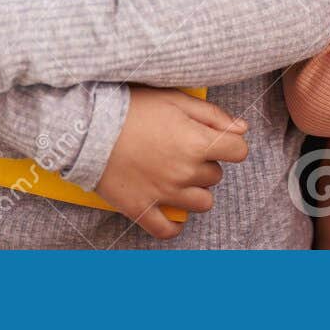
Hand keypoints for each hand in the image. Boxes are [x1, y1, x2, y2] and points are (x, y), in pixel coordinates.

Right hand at [95, 87, 248, 240]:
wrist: (87, 127)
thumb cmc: (131, 108)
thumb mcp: (174, 99)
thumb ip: (212, 115)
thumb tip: (242, 128)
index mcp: (196, 142)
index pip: (238, 151)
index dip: (230, 144)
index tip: (217, 141)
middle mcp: (185, 172)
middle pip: (216, 175)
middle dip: (205, 163)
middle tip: (182, 149)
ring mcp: (165, 194)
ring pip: (202, 203)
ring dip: (195, 190)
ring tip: (176, 176)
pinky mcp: (142, 209)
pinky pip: (169, 230)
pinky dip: (173, 223)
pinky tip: (168, 208)